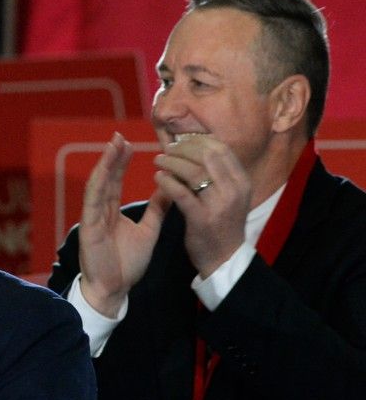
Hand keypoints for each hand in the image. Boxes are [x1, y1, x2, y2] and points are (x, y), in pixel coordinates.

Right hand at [78, 133, 170, 316]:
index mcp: (111, 212)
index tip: (129, 144)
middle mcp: (100, 212)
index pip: (116, 182)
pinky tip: (103, 171)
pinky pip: (92, 202)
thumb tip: (170, 189)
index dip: (121, 163)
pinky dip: (97, 185)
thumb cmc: (127, 264)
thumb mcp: (148, 231)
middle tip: (119, 136)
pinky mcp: (89, 228)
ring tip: (112, 145)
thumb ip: (157, 210)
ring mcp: (93, 219)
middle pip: (106, 179)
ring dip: (104, 165)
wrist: (114, 290)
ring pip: (98, 186)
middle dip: (112, 157)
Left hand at [154, 135, 250, 277]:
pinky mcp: (201, 218)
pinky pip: (181, 193)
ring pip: (194, 171)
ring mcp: (219, 204)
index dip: (198, 141)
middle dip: (183, 148)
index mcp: (241, 181)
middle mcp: (234, 189)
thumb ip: (217, 175)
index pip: (221, 149)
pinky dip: (167, 182)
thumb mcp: (229, 196)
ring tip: (157, 160)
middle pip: (207, 155)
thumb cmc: (222, 225)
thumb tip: (195, 149)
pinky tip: (158, 177)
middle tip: (166, 149)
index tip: (181, 141)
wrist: (224, 259)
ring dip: (172, 162)